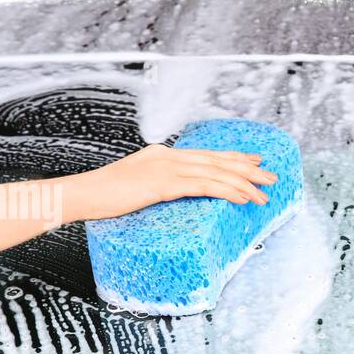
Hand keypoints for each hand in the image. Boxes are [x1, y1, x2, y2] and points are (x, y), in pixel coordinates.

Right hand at [65, 144, 278, 222]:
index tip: (254, 161)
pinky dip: (227, 190)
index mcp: (162, 156)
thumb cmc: (104, 196)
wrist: (82, 194)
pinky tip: (243, 197)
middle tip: (271, 176)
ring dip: (244, 183)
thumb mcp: (135, 186)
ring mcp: (166, 168)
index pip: (205, 155)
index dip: (232, 158)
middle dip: (247, 169)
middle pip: (216, 160)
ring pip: (215, 172)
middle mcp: (168, 156)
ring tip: (264, 193)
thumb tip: (172, 193)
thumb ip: (156, 185)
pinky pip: (203, 186)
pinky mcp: (163, 184)